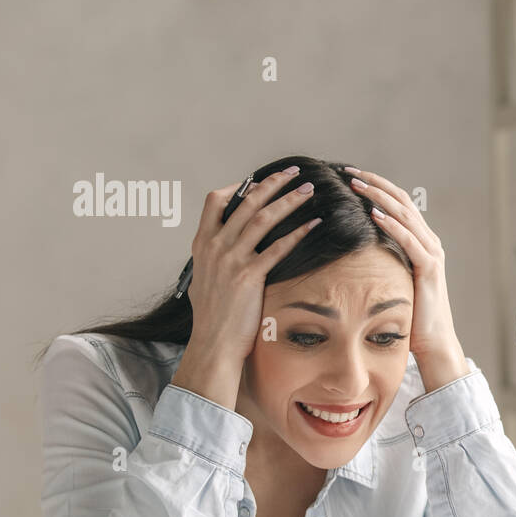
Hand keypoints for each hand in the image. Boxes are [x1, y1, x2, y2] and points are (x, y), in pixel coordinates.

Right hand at [170, 167, 320, 408]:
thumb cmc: (213, 316)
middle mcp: (214, 247)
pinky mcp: (248, 277)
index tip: (258, 180)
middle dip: (272, 184)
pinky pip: (277, 248)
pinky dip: (297, 233)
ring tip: (308, 190)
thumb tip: (226, 246)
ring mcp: (230, 261)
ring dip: (288, 201)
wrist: (213, 343)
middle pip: (245, 203)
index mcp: (202, 244)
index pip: (214, 202)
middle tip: (293, 172)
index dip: (238, 188)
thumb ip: (214, 258)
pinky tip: (313, 224)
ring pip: (261, 219)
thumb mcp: (204, 279)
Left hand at [344, 167, 467, 391]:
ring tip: (356, 185)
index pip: (397, 204)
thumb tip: (349, 251)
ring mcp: (432, 253)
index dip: (375, 187)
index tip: (348, 176)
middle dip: (374, 183)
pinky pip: (410, 240)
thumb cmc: (410, 315)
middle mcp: (428, 241)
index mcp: (420, 241)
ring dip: (379, 197)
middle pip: (401, 201)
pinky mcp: (429, 269)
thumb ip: (379, 262)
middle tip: (347, 171)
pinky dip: (392, 225)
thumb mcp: (391, 281)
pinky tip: (373, 215)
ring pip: (405, 215)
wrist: (434, 342)